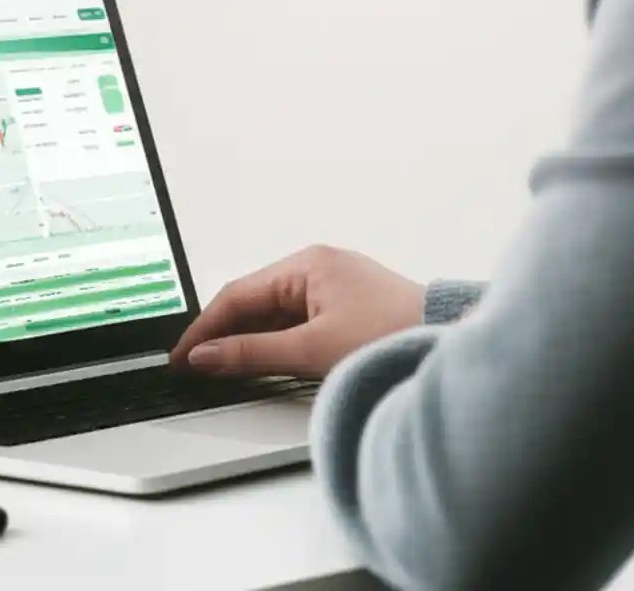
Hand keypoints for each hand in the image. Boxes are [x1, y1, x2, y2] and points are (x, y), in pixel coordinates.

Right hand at [170, 245, 425, 377]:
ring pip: (275, 314)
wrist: (450, 343)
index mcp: (308, 264)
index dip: (204, 329)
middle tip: (195, 366)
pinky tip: (264, 362)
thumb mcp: (310, 350)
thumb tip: (206, 356)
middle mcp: (319, 268)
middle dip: (223, 334)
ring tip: (223, 370)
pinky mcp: (348, 308)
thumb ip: (250, 353)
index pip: (237, 294)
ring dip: (249, 340)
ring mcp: (335, 287)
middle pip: (253, 302)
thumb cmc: (394, 335)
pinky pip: (297, 322)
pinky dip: (276, 342)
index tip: (182, 356)